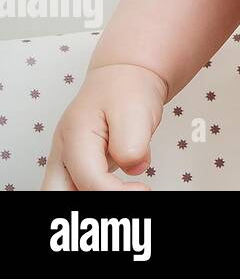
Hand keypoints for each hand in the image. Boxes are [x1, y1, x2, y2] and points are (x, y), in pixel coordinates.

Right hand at [41, 63, 166, 189]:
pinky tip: (119, 189)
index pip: (89, 181)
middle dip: (88, 201)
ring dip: (90, 196)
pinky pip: (78, 187)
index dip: (117, 192)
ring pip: (62, 192)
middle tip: (126, 193)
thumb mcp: (136, 111)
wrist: (125, 77)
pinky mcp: (77, 165)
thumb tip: (134, 169)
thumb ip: (133, 143)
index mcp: (75, 137)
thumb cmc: (128, 89)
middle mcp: (63, 151)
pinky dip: (95, 191)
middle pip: (56, 193)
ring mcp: (67, 160)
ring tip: (124, 190)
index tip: (144, 189)